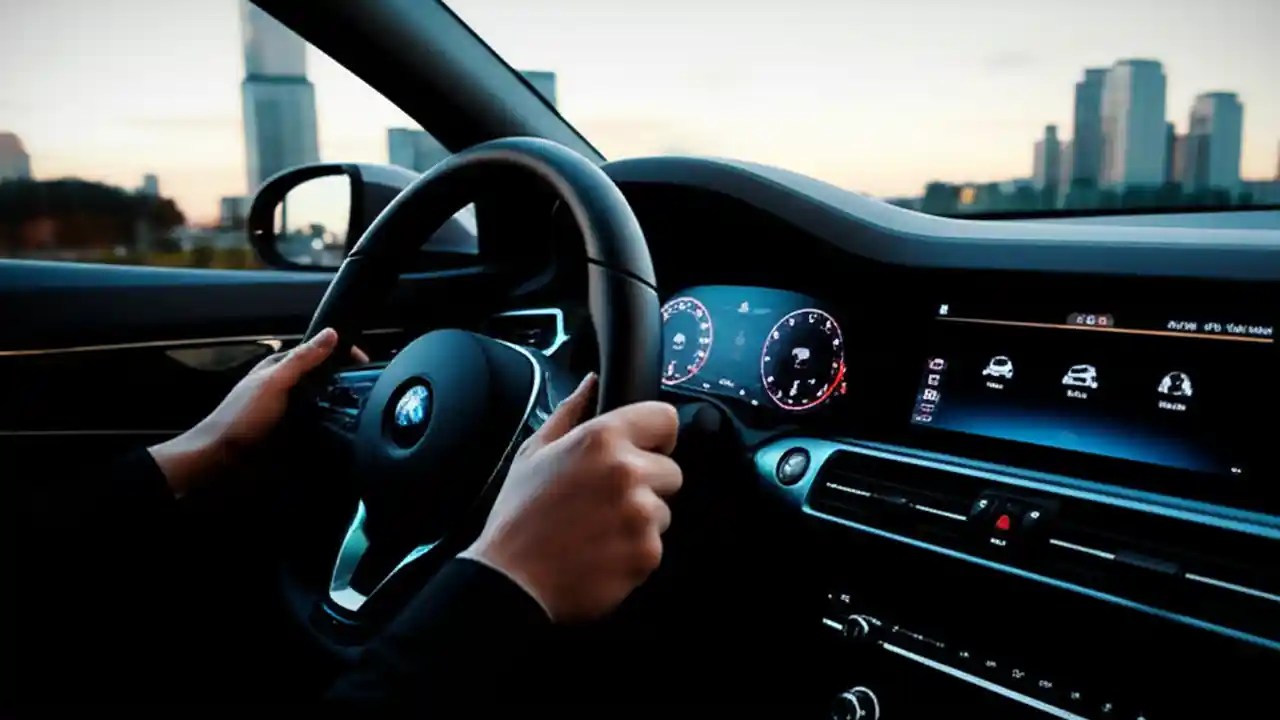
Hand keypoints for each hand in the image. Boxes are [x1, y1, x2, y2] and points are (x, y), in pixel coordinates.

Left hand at [149, 328, 367, 496]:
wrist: (221, 458)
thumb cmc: (243, 416)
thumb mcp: (274, 381)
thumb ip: (302, 358)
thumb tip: (332, 333)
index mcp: (279, 368)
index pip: (316, 352)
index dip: (341, 353)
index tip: (366, 363)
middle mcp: (286, 386)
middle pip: (321, 376)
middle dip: (344, 379)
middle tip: (371, 388)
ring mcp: (289, 410)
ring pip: (322, 400)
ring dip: (339, 402)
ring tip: (365, 408)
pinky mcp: (292, 432)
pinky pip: (318, 422)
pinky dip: (331, 422)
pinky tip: (345, 427)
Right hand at [461, 374, 681, 621]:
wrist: (510, 582)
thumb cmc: (518, 518)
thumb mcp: (534, 452)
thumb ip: (570, 412)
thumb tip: (591, 383)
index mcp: (601, 438)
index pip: (665, 419)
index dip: (656, 436)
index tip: (643, 451)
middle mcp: (627, 471)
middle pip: (671, 471)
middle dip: (647, 485)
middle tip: (605, 503)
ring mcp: (641, 514)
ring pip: (665, 511)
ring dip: (641, 521)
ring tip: (597, 531)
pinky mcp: (647, 552)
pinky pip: (657, 545)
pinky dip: (635, 552)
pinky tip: (601, 553)